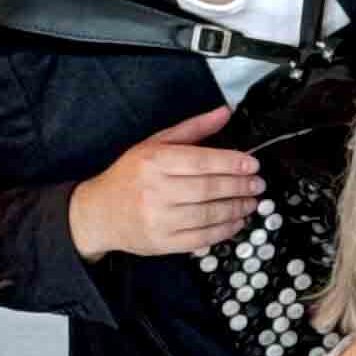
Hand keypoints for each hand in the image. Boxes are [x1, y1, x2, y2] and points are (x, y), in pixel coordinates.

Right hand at [67, 106, 262, 259]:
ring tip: (251, 202)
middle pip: (208, 188)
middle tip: (257, 184)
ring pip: (208, 214)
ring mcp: (158, 219)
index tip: (252, 164)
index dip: (231, 163)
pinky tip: (236, 222)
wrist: (99, 213)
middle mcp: (155, 190)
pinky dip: (224, 231)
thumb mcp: (154, 144)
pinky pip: (201, 238)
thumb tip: (225, 112)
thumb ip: (193, 129)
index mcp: (154, 161)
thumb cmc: (129, 176)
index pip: (201, 161)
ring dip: (236, 208)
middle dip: (239, 186)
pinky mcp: (162, 243)